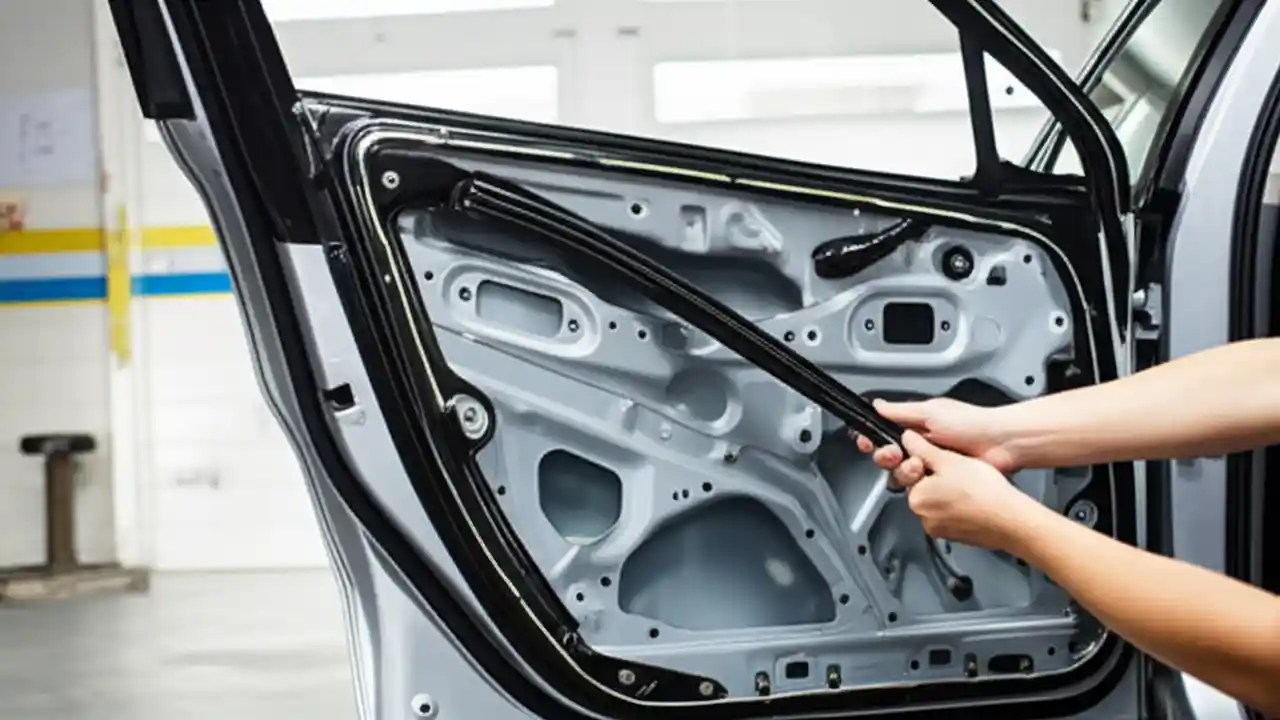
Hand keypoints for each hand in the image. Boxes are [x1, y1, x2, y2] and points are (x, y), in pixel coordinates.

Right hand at [854, 398, 1019, 486]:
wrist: (1001, 445)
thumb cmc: (972, 423)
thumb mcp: (932, 412)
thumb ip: (901, 411)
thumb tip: (877, 405)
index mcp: (916, 426)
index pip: (885, 433)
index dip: (873, 439)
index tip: (867, 443)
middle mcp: (921, 445)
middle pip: (889, 457)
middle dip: (888, 457)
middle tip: (896, 455)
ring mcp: (931, 464)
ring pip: (902, 474)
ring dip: (905, 471)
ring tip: (920, 466)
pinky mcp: (941, 482)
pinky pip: (921, 488)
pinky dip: (920, 485)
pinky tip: (927, 479)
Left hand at [894, 431, 1040, 551]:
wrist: (1011, 520)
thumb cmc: (983, 492)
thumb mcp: (950, 459)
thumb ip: (923, 448)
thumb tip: (907, 439)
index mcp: (916, 498)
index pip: (912, 473)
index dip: (928, 461)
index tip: (945, 459)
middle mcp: (923, 518)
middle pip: (925, 488)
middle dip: (939, 478)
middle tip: (961, 472)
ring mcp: (940, 529)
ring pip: (939, 502)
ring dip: (951, 492)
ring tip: (972, 486)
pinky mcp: (956, 536)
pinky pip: (953, 516)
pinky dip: (961, 507)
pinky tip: (976, 499)